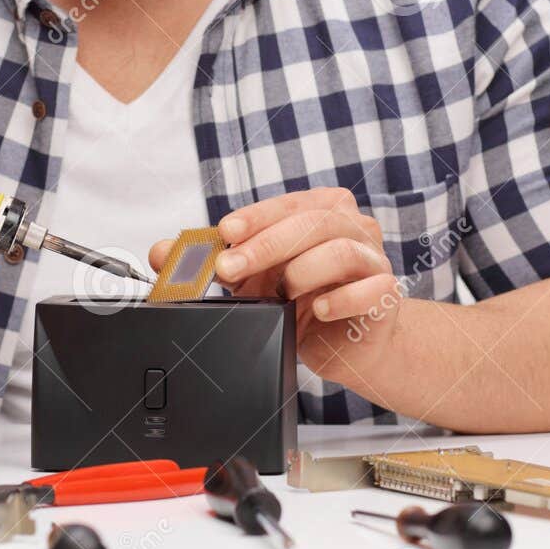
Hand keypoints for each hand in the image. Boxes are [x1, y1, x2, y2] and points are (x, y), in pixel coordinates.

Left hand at [150, 187, 402, 381]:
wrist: (352, 344)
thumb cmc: (306, 300)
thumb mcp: (254, 279)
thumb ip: (214, 261)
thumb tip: (163, 254)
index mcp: (321, 211)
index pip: (287, 204)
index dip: (255, 217)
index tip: (224, 232)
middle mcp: (352, 226)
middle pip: (312, 222)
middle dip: (265, 245)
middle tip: (230, 266)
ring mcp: (374, 258)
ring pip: (341, 250)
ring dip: (301, 271)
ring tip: (282, 293)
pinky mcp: (386, 294)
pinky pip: (369, 289)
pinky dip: (338, 299)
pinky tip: (317, 310)